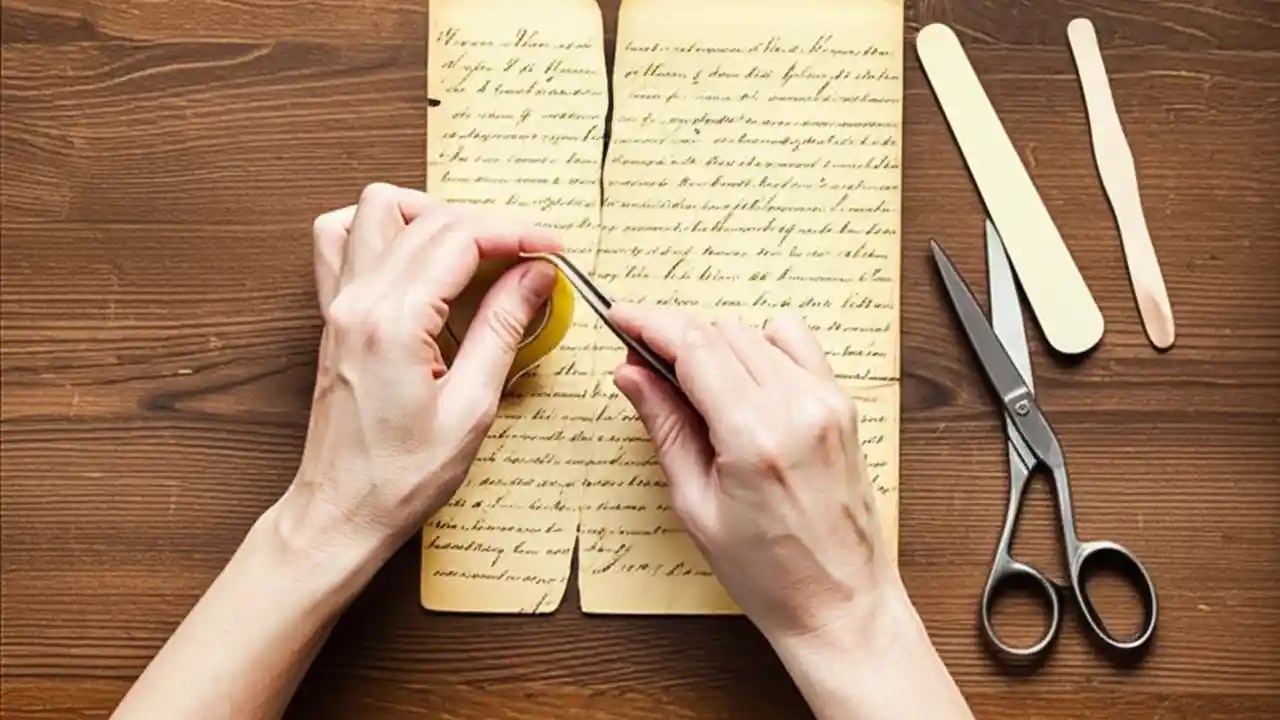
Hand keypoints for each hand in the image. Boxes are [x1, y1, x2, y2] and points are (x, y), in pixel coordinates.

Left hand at [274, 183, 561, 561]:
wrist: (340, 512)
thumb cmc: (401, 477)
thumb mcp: (472, 407)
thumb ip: (502, 328)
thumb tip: (535, 276)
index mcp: (393, 324)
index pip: (459, 238)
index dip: (515, 233)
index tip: (552, 248)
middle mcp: (357, 302)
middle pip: (427, 219)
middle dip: (488, 226)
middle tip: (529, 256)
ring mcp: (338, 304)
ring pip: (376, 209)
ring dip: (430, 214)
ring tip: (473, 248)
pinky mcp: (332, 315)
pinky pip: (341, 238)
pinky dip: (381, 229)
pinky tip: (416, 255)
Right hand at [611, 305, 971, 718]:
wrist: (840, 604)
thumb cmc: (770, 574)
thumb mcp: (696, 505)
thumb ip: (665, 427)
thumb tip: (632, 374)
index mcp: (756, 435)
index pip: (694, 345)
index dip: (650, 324)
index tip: (621, 318)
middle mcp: (799, 407)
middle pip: (722, 332)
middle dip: (676, 338)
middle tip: (644, 366)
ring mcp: (828, 402)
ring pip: (755, 333)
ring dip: (716, 345)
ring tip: (693, 386)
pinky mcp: (843, 405)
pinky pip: (795, 345)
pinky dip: (760, 349)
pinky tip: (742, 382)